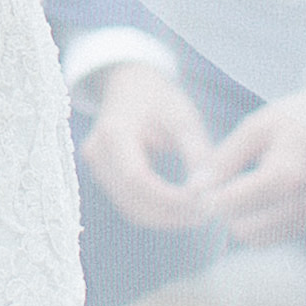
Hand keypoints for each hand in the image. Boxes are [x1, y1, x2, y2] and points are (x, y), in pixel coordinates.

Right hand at [80, 58, 230, 232]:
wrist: (131, 87)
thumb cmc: (159, 99)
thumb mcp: (183, 117)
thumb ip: (196, 152)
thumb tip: (209, 189)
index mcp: (113, 132)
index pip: (137, 178)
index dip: (169, 198)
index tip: (202, 202)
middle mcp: (97, 153)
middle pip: (133, 200)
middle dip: (172, 214)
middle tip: (208, 213)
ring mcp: (96, 168)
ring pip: (131, 209)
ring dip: (166, 218)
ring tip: (199, 213)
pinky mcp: (103, 178)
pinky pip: (130, 205)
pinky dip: (157, 213)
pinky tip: (182, 209)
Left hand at [198, 81, 305, 244]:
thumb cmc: (296, 117)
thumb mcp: (254, 128)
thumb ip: (224, 159)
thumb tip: (196, 187)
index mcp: (285, 175)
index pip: (233, 204)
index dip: (208, 199)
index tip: (200, 186)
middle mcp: (302, 202)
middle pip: (243, 229)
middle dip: (223, 214)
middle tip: (215, 190)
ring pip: (258, 240)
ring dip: (240, 223)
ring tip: (234, 194)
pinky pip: (275, 238)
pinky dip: (258, 226)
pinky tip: (254, 201)